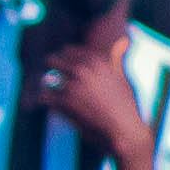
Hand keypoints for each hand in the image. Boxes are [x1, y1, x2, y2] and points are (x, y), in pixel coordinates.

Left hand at [30, 35, 152, 159]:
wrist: (124, 129)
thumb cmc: (126, 106)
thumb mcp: (123, 77)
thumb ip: (116, 59)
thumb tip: (122, 40)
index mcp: (96, 60)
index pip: (68, 51)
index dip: (63, 60)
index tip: (63, 70)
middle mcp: (83, 68)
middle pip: (53, 60)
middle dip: (51, 70)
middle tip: (52, 81)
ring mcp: (72, 84)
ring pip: (46, 79)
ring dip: (47, 87)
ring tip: (51, 95)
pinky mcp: (64, 101)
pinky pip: (44, 97)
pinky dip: (45, 102)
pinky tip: (50, 107)